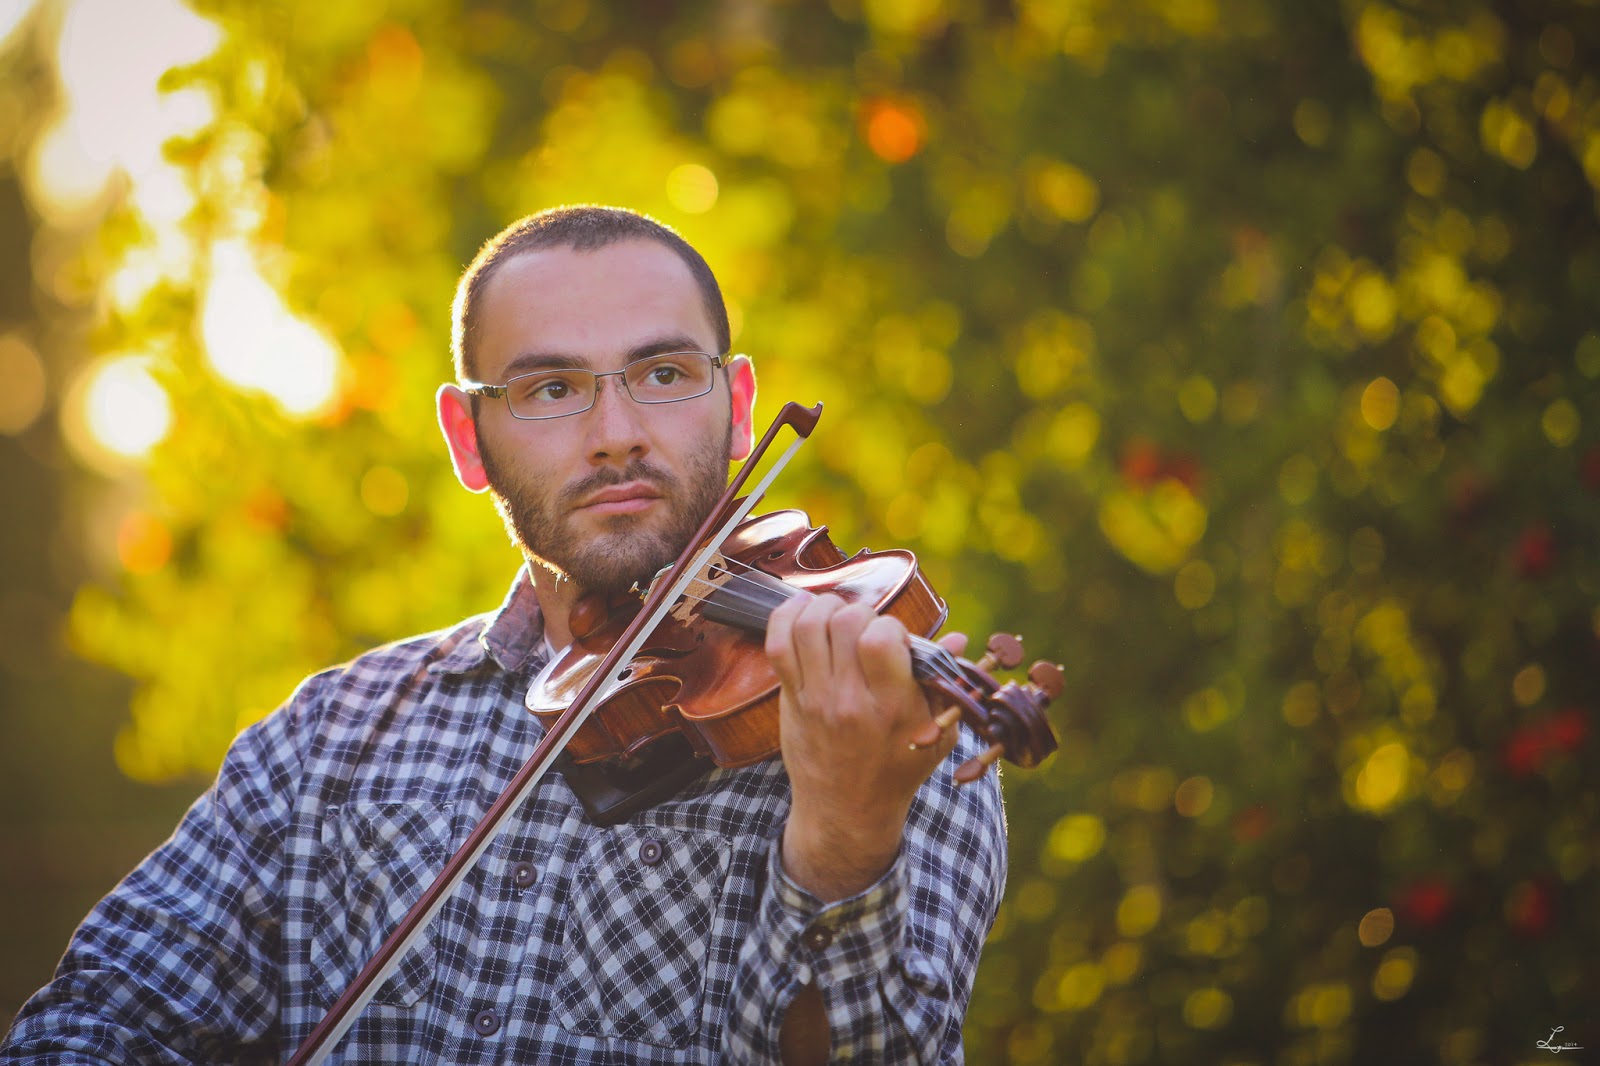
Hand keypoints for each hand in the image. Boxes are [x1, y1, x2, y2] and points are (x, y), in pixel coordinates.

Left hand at [764, 592, 966, 900]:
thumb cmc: (899, 768)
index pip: (881, 638)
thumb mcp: (937, 732)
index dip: (890, 625)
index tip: (894, 640)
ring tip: (838, 618)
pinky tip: (804, 612)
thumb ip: (945, 684)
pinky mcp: (791, 699)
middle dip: (859, 613)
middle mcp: (851, 700)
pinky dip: (786, 616)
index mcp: (893, 706)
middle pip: (844, 623)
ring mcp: (816, 699)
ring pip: (807, 626)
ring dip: (824, 608)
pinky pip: (777, 645)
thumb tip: (956, 640)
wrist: (848, 811)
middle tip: (866, 631)